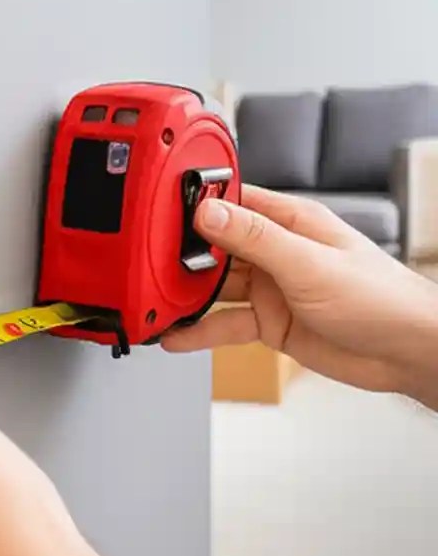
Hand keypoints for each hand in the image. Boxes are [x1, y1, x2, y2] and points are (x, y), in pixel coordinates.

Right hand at [161, 185, 437, 407]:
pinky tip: (177, 336)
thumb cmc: (382, 298)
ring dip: (186, 296)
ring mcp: (272, 288)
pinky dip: (199, 331)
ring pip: (215, 288)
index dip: (196, 205)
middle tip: (147, 265)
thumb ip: (255, 239)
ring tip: (155, 303)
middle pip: (215, 248)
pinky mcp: (270, 322)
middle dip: (181, 256)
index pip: (233, 202)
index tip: (158, 211)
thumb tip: (209, 213)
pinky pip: (224, 323)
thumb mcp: (309, 263)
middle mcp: (277, 252)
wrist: (407, 353)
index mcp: (290, 222)